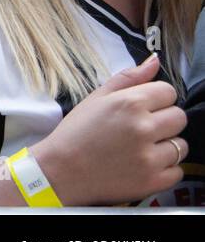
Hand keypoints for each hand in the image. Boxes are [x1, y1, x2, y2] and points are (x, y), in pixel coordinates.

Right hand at [32, 54, 187, 205]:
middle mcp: (144, 128)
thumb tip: (155, 61)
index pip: (169, 92)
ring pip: (181, 146)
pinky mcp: (153, 181)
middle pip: (179, 118)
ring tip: (140, 149)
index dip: (156, 99)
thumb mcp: (96, 98)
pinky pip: (177, 171)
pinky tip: (142, 165)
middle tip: (142, 129)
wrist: (60, 171)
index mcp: (130, 103)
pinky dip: (164, 169)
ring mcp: (150, 157)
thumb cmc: (76, 132)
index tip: (143, 108)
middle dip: (165, 121)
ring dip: (165, 146)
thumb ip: (128, 78)